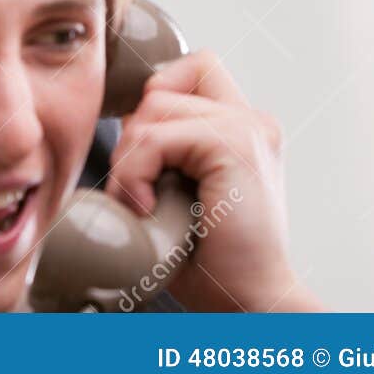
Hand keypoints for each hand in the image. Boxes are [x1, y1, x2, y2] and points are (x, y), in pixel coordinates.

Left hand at [108, 49, 319, 311]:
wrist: (248, 303)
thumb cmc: (206, 258)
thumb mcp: (176, 187)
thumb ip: (161, 146)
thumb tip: (120, 119)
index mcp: (243, 127)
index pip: (188, 70)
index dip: (153, 102)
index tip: (144, 156)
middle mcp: (252, 119)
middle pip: (161, 85)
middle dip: (134, 135)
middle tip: (139, 189)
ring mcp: (249, 127)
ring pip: (153, 106)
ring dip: (130, 159)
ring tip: (142, 202)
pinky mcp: (238, 143)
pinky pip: (156, 136)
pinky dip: (136, 171)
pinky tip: (146, 206)